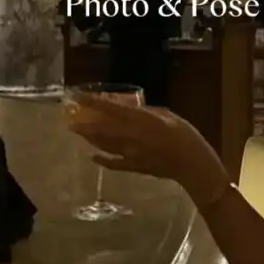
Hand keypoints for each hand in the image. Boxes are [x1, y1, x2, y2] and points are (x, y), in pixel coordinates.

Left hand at [69, 97, 228, 205]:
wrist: (193, 165)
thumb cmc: (186, 136)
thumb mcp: (168, 116)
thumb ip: (147, 112)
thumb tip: (130, 108)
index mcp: (142, 120)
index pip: (111, 109)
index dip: (93, 102)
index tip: (78, 96)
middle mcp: (131, 136)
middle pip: (102, 128)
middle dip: (85, 122)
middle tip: (70, 117)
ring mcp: (130, 153)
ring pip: (104, 144)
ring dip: (89, 137)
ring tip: (78, 131)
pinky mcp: (134, 167)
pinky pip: (113, 163)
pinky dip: (102, 160)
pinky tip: (93, 156)